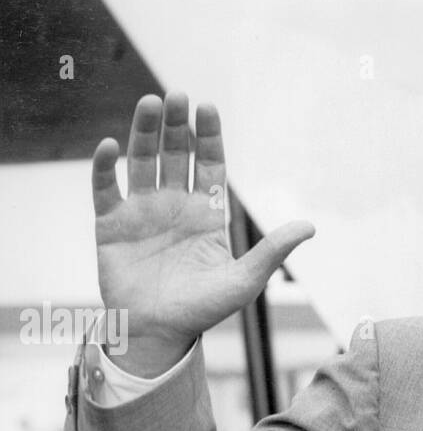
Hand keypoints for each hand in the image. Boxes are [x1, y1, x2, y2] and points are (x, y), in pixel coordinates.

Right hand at [91, 92, 314, 375]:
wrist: (159, 334)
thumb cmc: (203, 310)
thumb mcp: (244, 281)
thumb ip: (273, 251)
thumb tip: (309, 226)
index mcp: (206, 214)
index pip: (210, 164)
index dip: (209, 136)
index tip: (208, 108)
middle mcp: (174, 205)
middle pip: (176, 154)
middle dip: (177, 126)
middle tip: (177, 96)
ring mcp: (141, 212)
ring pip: (142, 161)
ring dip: (145, 132)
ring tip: (150, 104)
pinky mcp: (110, 224)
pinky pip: (105, 188)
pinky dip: (105, 167)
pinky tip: (111, 146)